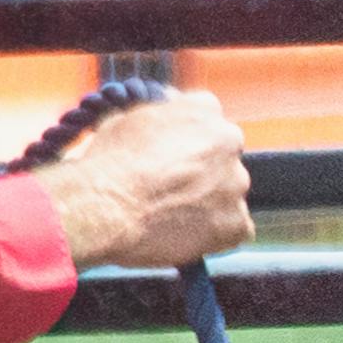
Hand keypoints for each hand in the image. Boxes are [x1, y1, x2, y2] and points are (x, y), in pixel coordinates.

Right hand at [37, 84, 256, 273]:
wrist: (106, 207)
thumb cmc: (109, 163)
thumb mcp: (127, 116)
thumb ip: (157, 115)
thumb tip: (159, 119)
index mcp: (204, 110)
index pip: (207, 120)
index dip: (187, 141)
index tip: (173, 155)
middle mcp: (228, 141)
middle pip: (222, 158)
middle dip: (201, 172)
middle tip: (171, 187)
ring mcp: (236, 183)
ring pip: (228, 193)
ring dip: (208, 202)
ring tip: (171, 212)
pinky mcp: (236, 222)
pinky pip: (234, 228)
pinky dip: (215, 233)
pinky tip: (186, 232)